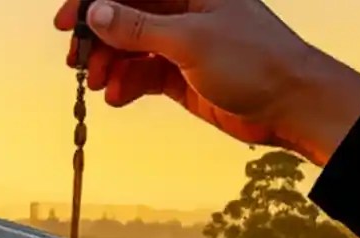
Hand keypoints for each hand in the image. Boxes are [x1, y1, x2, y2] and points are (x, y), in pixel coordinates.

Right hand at [53, 0, 359, 165]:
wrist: (292, 104)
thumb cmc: (256, 61)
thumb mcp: (189, 40)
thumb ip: (138, 27)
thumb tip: (97, 12)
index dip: (93, 2)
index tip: (67, 23)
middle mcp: (184, 11)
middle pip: (124, 17)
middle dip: (98, 39)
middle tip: (78, 62)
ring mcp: (181, 43)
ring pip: (129, 48)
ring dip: (110, 66)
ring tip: (100, 84)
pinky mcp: (181, 74)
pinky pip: (141, 74)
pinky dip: (126, 85)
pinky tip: (119, 97)